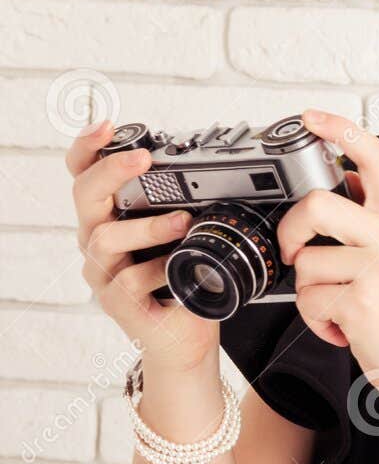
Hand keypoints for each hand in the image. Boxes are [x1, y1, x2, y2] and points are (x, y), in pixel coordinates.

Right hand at [66, 118, 219, 372]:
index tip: (107, 125)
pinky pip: (129, 280)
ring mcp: (103, 272)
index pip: (84, 174)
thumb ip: (180, 202)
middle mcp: (97, 240)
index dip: (88, 147)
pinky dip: (157, 269)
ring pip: (105, 238)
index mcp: (109, 216)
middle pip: (84, 195)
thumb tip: (209, 166)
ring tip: (183, 222)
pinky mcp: (117, 302)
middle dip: (111, 170)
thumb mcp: (181, 233)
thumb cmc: (182, 279)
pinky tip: (178, 267)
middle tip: (143, 158)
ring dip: (146, 226)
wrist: (184, 337)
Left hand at [276, 110, 378, 380]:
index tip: (310, 119)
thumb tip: (339, 189)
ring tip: (339, 310)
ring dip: (310, 294)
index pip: (375, 159)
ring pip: (305, 262)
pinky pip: (308, 300)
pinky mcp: (361, 301)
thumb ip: (376, 226)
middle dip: (291, 231)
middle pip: (317, 204)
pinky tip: (344, 330)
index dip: (339, 130)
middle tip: (294, 253)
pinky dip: (317, 322)